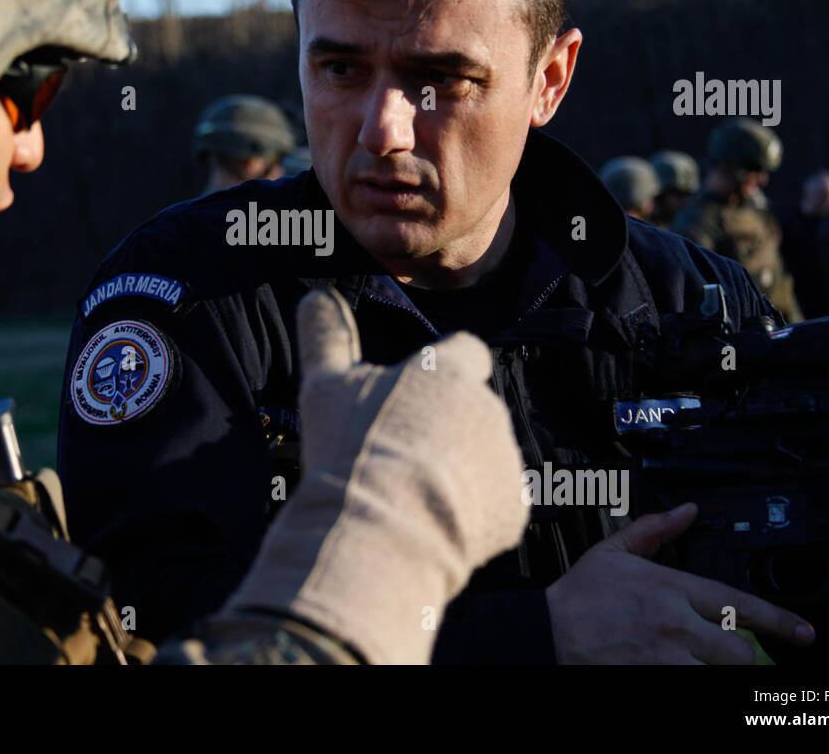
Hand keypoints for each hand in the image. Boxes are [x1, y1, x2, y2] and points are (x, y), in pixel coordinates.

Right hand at [222, 288, 528, 663]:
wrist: (381, 532)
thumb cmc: (351, 451)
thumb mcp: (324, 387)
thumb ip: (326, 337)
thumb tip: (316, 295)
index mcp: (446, 372)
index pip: (466, 351)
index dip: (446, 368)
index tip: (419, 392)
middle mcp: (487, 409)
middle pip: (473, 411)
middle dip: (447, 429)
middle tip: (399, 457)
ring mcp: (504, 460)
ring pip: (485, 458)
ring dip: (460, 471)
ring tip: (412, 498)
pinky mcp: (513, 510)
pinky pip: (495, 507)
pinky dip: (473, 516)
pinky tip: (433, 525)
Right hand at [545, 502, 814, 663]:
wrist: (546, 634)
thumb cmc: (576, 598)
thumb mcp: (613, 553)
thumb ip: (654, 530)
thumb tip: (687, 512)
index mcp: (669, 587)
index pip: (738, 603)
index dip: (779, 620)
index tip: (803, 633)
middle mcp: (676, 624)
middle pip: (739, 651)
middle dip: (741, 656)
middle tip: (732, 656)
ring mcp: (667, 659)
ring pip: (722, 675)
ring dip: (719, 673)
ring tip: (707, 666)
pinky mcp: (656, 683)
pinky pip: (696, 690)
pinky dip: (699, 684)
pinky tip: (688, 674)